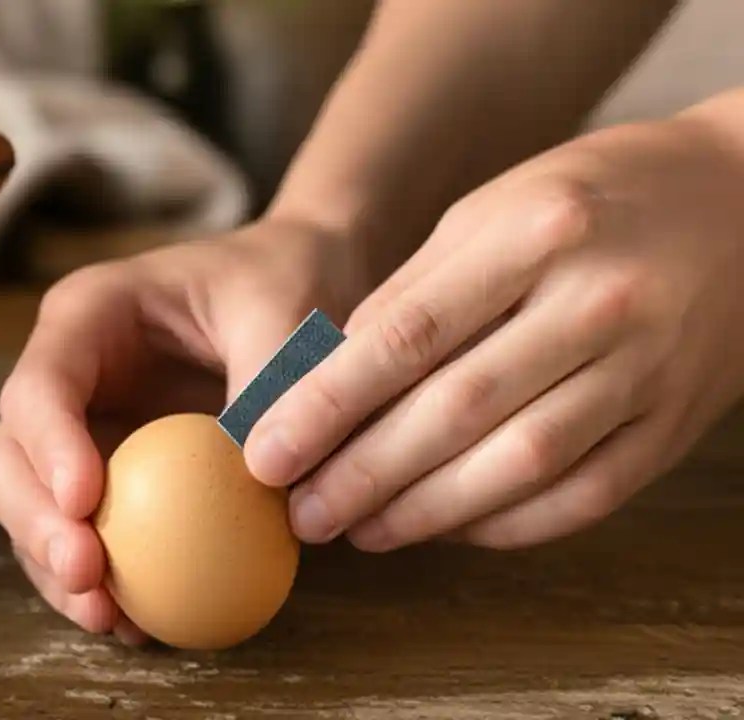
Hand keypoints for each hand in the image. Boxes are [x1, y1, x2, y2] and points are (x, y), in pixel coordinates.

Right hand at [0, 218, 371, 640]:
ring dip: (55, 568)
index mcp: (88, 316)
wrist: (301, 284)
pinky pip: (84, 536)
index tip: (85, 502)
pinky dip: (99, 584)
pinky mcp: (110, 477)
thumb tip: (261, 478)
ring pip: (30, 508)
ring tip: (109, 617)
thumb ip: (270, 382)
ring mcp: (83, 430)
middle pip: (10, 455)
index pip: (41, 384)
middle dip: (34, 521)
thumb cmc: (285, 283)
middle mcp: (69, 376)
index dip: (48, 446)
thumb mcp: (284, 315)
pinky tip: (139, 625)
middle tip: (88, 575)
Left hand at [245, 112, 743, 549]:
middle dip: (363, 473)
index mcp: (534, 233)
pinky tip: (446, 530)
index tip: (267, 452)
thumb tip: (331, 384)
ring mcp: (647, 368)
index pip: (407, 335)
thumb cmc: (586, 201)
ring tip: (358, 531)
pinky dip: (506, 524)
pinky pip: (583, 496)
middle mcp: (597, 301)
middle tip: (300, 513)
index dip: (327, 404)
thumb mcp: (491, 211)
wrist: (742, 200)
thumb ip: (414, 293)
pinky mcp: (676, 423)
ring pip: (519, 465)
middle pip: (456, 410)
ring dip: (426, 511)